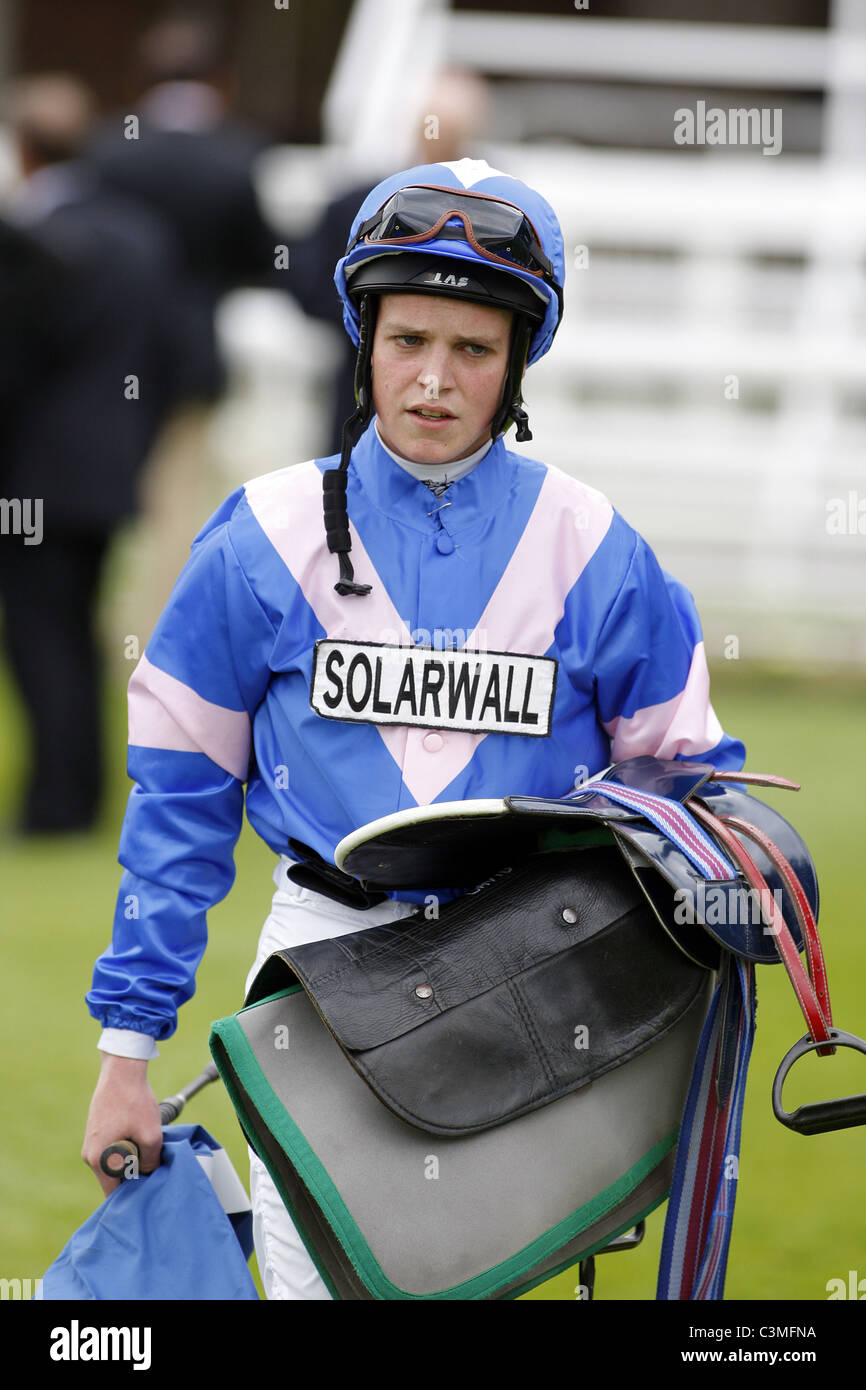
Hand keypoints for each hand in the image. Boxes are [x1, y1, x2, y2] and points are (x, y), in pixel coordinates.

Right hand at [82, 1053, 162, 1197]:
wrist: (122, 1070)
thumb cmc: (134, 1101)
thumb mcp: (151, 1135)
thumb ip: (151, 1161)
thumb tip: (149, 1174)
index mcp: (98, 1160)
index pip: (113, 1193)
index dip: (133, 1195)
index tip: (149, 1192)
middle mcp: (89, 1155)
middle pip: (115, 1179)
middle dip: (134, 1176)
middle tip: (154, 1168)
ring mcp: (91, 1143)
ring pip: (116, 1163)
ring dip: (132, 1159)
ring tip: (148, 1146)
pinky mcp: (97, 1132)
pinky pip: (113, 1149)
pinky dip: (127, 1146)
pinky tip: (140, 1135)